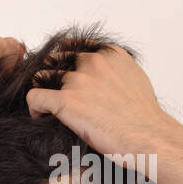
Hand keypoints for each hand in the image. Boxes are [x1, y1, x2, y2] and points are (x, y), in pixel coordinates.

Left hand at [25, 45, 177, 156]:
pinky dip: (34, 108)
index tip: (61, 77)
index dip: (63, 62)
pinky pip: (34, 97)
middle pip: (54, 61)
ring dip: (41, 91)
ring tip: (45, 108)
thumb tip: (105, 79)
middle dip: (49, 76)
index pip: (73, 47)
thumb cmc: (144, 116)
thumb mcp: (135, 79)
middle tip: (51, 95)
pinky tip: (40, 118)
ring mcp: (77, 80)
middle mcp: (92, 62)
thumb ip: (116, 71)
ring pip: (40, 76)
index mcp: (110, 54)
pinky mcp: (65, 101)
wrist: (148, 136)